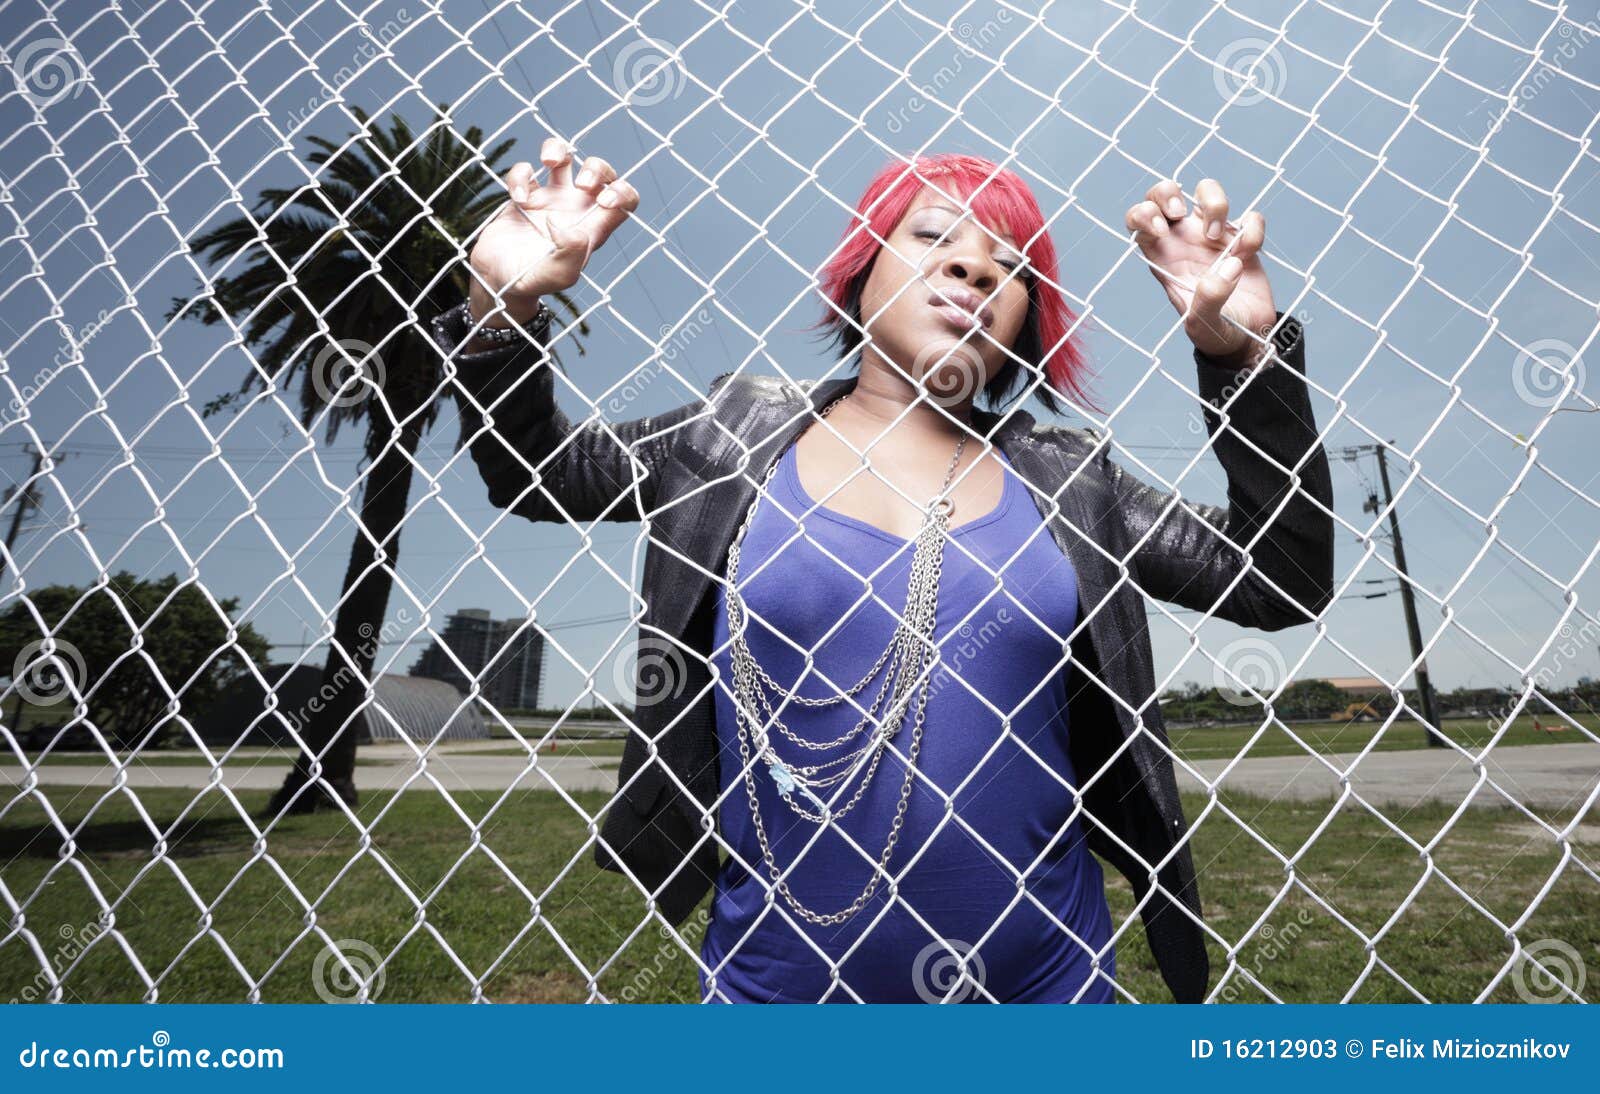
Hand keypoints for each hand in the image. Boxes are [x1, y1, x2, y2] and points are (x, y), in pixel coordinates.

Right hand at [467, 138, 638, 328]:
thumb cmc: (533, 282)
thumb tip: (565, 224)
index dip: (622, 193)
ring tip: (548, 162)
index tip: (603, 202)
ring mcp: (550, 199)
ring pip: (564, 156)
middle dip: (597, 168)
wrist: (497, 281)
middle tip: (582, 185)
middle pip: (602, 171)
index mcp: (593, 227)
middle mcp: (576, 209)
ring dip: (559, 149)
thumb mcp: (559, 276)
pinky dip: (520, 176)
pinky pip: (526, 169)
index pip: (625, 201)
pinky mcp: (524, 195)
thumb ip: (571, 253)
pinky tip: (519, 200)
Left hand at [1126, 178, 1276, 367]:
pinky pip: (1249, 216)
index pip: (1139, 221)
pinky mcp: (1243, 240)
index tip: (1160, 230)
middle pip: (1164, 194)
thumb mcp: (1203, 323)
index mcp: (1162, 257)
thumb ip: (1209, 298)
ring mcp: (1213, 237)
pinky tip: (1248, 253)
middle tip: (1179, 213)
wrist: (1246, 340)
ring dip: (1214, 202)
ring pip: (1206, 191)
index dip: (1143, 215)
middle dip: (1168, 192)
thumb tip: (1228, 266)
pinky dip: (1252, 229)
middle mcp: (1183, 240)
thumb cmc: (1214, 332)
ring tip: (1217, 236)